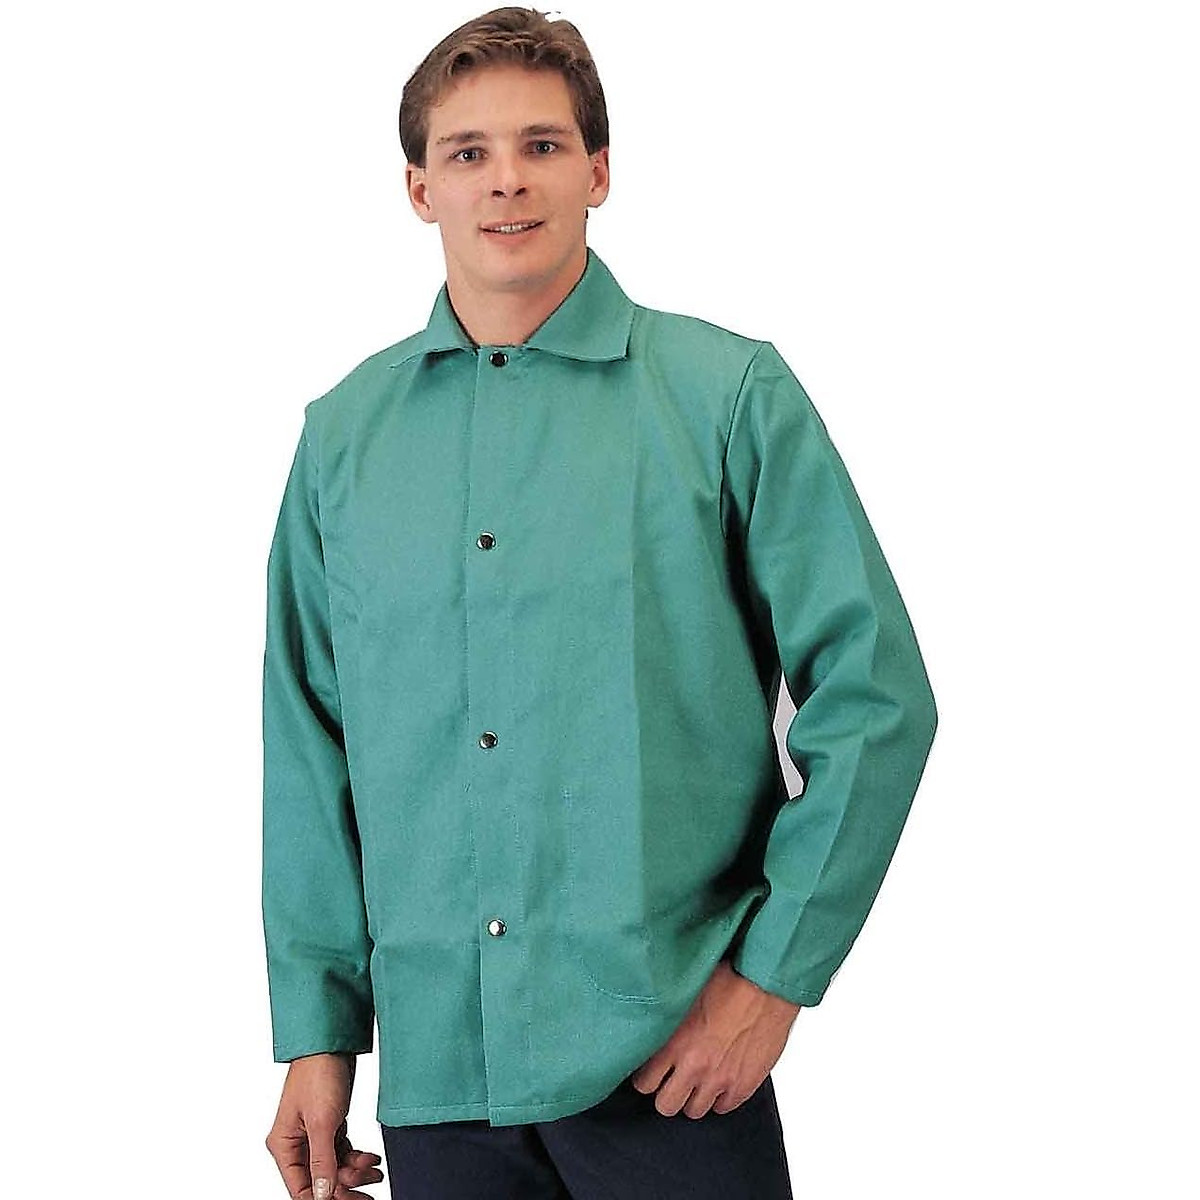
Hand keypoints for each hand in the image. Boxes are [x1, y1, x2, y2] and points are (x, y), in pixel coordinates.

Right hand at [265, 1052, 384, 1197]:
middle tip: (369, 1191)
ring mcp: (313, 1134)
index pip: (300, 1189)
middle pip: (319, 1181)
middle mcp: (296, 1143)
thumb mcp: (322, 1121)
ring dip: (355, 1172)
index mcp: (284, 1145)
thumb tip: (322, 1195)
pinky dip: (357, 1157)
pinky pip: (342, 1152)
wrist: (332, 1041)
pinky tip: (371, 1158)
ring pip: (334, 1167)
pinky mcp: (329, 1124)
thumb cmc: (319, 1073)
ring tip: (375, 1170)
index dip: (325, 1199)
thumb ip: (323, 1160)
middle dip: (345, 1186)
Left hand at [631, 959, 800, 1118]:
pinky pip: (723, 1109)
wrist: (767, 985)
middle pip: (666, 1105)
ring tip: (696, 1080)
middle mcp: (695, 1066)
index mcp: (675, 1042)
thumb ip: (667, 1019)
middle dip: (665, 1093)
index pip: (644, 1082)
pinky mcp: (744, 1086)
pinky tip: (719, 1080)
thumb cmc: (730, 980)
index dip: (645, 1078)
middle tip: (671, 1080)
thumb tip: (652, 1025)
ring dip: (692, 1097)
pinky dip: (719, 1098)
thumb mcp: (686, 994)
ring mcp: (720, 1079)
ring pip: (694, 1111)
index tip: (649, 1071)